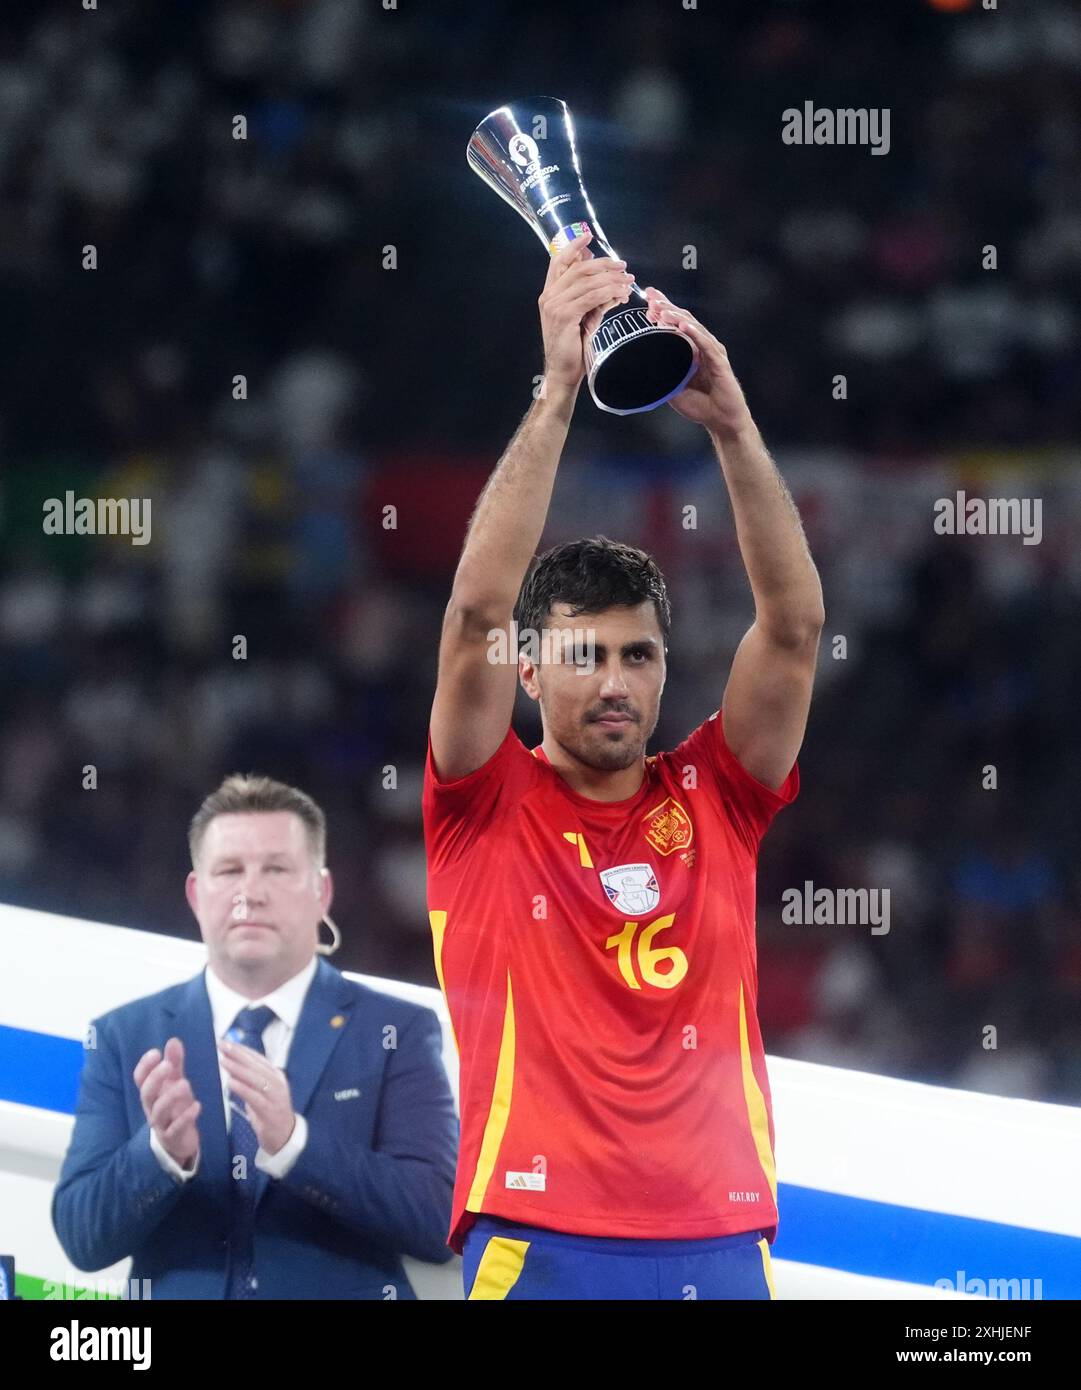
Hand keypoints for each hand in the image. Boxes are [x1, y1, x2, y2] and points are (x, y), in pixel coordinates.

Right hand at [134, 1037, 200, 1169]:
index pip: (140, 1079)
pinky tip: (197, 1106)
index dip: (145, 1066)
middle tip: (168, 1065)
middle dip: (155, 1079)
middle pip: (146, 1094)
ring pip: (159, 1112)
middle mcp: (152, 1108)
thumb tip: (173, 1040)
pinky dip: (185, 1118)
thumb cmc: (175, 1107)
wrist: (179, 1141)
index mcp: (151, 1093)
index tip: (156, 1052)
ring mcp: (161, 1124)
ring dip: (170, 1097)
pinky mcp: (173, 1137)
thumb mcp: (176, 1083)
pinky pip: (175, 1128)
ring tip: (185, 1083)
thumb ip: (175, 1063)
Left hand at [218, 1038, 295, 1156]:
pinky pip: (254, 1097)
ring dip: (238, 1069)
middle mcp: (277, 1082)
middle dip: (238, 1054)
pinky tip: (231, 1083)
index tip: (226, 1042)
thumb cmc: (270, 1111)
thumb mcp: (262, 1091)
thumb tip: (233, 1064)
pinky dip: (243, 1089)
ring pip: (255, 1078)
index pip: (257, 1058)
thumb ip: (251, 1079)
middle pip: (255, 1065)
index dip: (241, 1049)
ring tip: (223, 1061)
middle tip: (222, 1045)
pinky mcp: (270, 1111)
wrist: (284, 1136)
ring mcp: (275, 1096)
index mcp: (275, 1075)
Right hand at [538, 229, 635, 391]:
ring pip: (588, 281)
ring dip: (612, 278)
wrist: (563, 371)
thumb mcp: (585, 316)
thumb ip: (594, 298)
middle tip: (623, 266)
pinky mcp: (565, 315)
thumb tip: (615, 284)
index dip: (574, 246)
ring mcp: (555, 305)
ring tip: (628, 280)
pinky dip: (609, 292)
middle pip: (579, 268)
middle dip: (604, 264)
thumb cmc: (573, 346)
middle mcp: (549, 296)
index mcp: (550, 293)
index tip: (589, 236)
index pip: (559, 261)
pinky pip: (591, 296)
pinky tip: (621, 294)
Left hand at [643, 287, 755, 439]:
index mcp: (691, 349)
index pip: (675, 324)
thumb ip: (661, 375)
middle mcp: (702, 346)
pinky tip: (683, 326)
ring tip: (661, 310)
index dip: (662, 310)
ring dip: (676, 317)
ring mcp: (712, 352)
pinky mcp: (720, 362)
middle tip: (650, 296)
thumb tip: (640, 367)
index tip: (647, 300)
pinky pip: (706, 344)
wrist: (721, 420)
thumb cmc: (700, 404)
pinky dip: (694, 334)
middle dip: (666, 306)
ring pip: (693, 328)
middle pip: (683, 319)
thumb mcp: (673, 387)